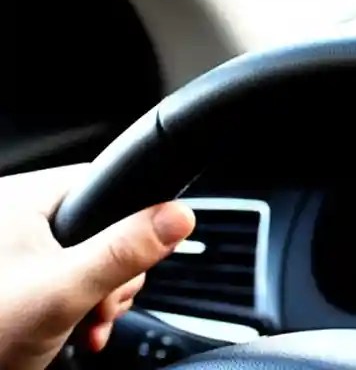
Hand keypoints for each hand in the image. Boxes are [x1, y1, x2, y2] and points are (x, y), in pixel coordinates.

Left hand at [0, 165, 195, 369]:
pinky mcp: (17, 279)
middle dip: (113, 276)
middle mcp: (14, 218)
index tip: (142, 256)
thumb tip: (179, 215)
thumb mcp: (64, 293)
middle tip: (101, 305)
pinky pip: (68, 279)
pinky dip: (80, 306)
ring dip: (100, 297)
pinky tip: (77, 329)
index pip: (102, 184)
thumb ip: (123, 251)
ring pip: (88, 259)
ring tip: (86, 324)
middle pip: (101, 228)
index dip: (134, 220)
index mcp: (19, 201)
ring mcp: (14, 251)